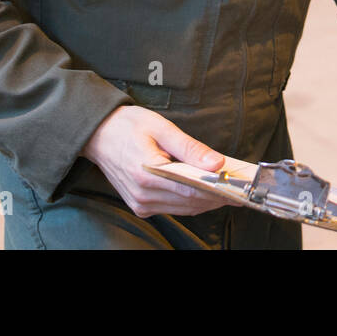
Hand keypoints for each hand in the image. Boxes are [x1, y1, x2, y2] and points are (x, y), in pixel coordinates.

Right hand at [81, 105, 231, 217]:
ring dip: (206, 200)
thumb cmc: (127, 126)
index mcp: (147, 173)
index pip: (191, 190)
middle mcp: (142, 194)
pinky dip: (191, 201)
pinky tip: (204, 190)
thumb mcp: (162, 128)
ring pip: (183, 209)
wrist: (98, 134)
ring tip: (226, 187)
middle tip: (239, 187)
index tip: (238, 188)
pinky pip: (173, 208)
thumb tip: (216, 163)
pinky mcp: (140, 206)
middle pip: (190, 202)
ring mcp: (140, 203)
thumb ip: (190, 148)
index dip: (218, 191)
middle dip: (217, 196)